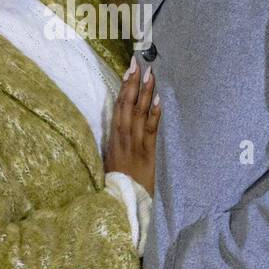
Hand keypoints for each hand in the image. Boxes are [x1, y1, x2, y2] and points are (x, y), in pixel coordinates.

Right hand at [105, 56, 160, 194]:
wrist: (123, 206)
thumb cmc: (118, 186)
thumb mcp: (110, 163)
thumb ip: (116, 145)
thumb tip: (120, 126)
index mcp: (114, 140)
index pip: (118, 108)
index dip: (123, 88)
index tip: (128, 70)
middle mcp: (123, 139)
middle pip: (127, 106)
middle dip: (133, 83)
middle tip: (139, 62)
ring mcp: (136, 146)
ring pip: (139, 114)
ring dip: (145, 93)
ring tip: (150, 74)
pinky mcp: (148, 155)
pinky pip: (151, 131)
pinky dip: (154, 115)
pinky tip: (158, 100)